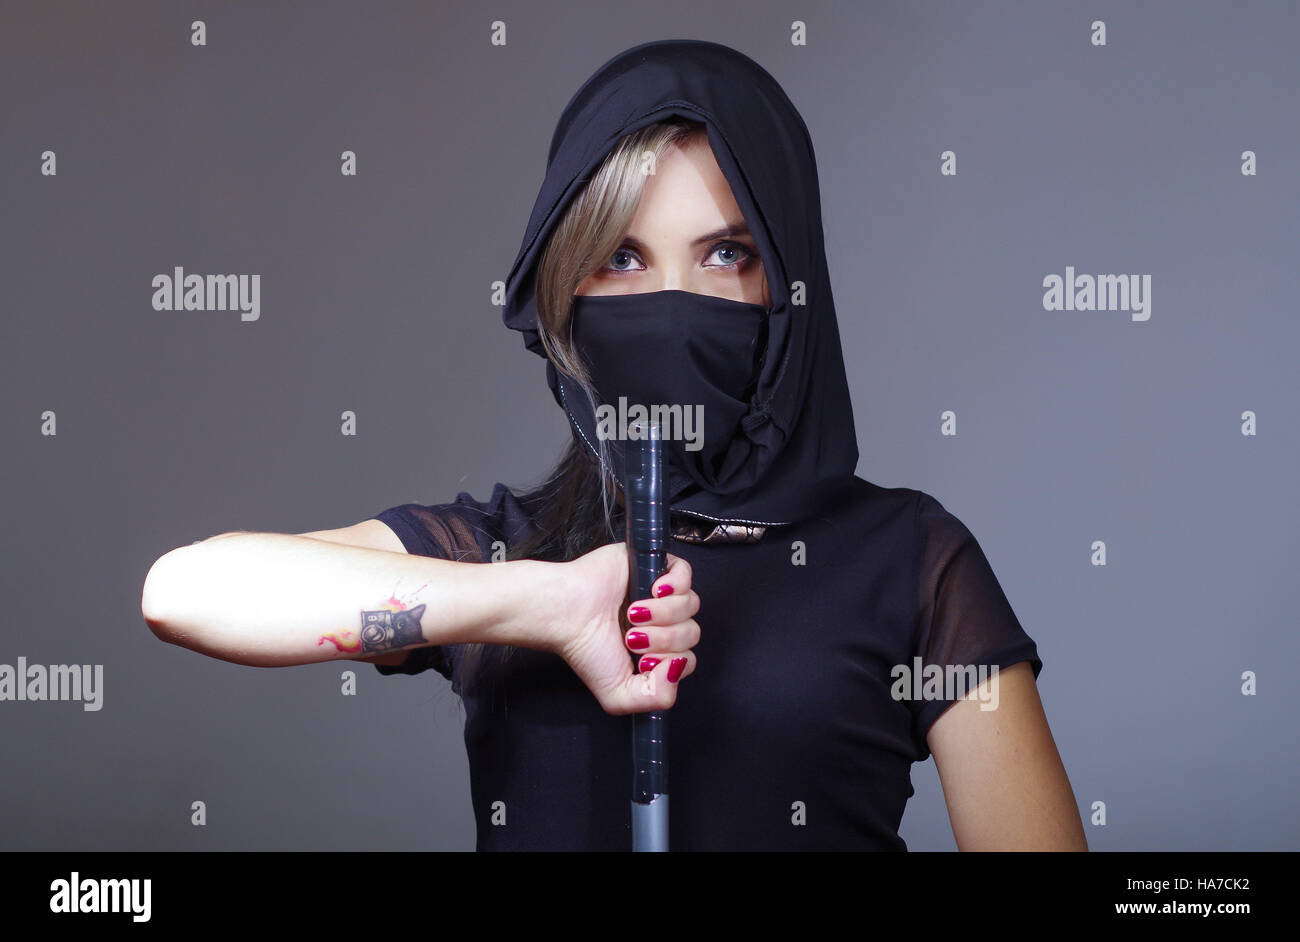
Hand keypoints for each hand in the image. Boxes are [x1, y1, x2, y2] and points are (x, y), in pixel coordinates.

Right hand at [549, 542, 698, 714]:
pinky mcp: (654, 565)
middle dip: (663, 639)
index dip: (671, 662)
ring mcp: (659, 593)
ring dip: (663, 613)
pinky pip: (685, 573)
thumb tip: (678, 669)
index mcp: (656, 650)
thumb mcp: (618, 695)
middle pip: (691, 632)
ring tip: (632, 613)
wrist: (566, 615)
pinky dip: (675, 584)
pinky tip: (653, 591)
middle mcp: (661, 622)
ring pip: (690, 604)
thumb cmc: (586, 649)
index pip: (687, 658)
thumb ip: (656, 698)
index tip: (641, 660)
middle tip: (631, 637)